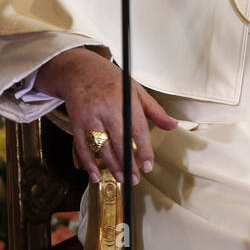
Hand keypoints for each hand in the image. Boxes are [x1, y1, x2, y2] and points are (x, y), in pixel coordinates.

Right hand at [35, 47, 176, 184]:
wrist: (79, 71)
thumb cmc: (110, 80)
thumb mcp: (136, 89)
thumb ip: (155, 110)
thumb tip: (173, 125)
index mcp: (124, 99)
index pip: (137, 128)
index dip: (143, 149)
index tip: (148, 165)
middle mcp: (106, 108)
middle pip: (119, 140)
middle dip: (128, 163)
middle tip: (136, 178)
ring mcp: (90, 116)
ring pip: (101, 146)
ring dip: (112, 165)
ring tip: (122, 178)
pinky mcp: (76, 123)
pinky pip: (82, 146)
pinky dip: (88, 163)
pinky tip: (96, 175)